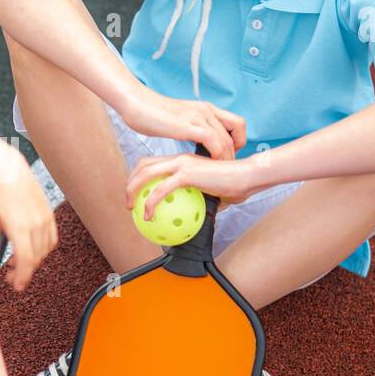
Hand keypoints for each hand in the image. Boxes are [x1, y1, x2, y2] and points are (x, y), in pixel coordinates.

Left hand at [0, 141, 56, 290]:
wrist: (8, 168)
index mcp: (19, 226)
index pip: (25, 260)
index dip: (22, 276)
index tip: (16, 285)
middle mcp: (36, 223)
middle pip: (35, 258)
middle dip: (25, 272)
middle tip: (12, 277)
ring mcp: (45, 218)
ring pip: (44, 251)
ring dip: (33, 261)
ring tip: (17, 262)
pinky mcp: (49, 214)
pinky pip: (51, 239)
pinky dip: (43, 249)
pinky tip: (32, 249)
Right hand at [118, 88, 246, 160]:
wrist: (136, 103)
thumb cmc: (151, 115)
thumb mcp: (178, 121)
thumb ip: (191, 129)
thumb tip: (195, 144)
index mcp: (206, 108)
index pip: (238, 123)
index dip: (238, 140)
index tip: (227, 155)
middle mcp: (206, 110)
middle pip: (237, 132)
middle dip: (235, 153)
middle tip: (225, 169)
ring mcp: (198, 116)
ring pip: (227, 140)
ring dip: (227, 159)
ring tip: (219, 173)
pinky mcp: (188, 126)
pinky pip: (213, 142)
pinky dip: (217, 156)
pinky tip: (209, 166)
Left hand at [125, 152, 253, 218]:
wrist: (246, 177)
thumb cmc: (234, 185)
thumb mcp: (213, 194)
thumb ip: (201, 200)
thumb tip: (198, 215)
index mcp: (183, 160)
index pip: (153, 163)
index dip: (140, 175)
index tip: (136, 193)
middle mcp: (178, 159)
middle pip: (143, 165)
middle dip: (131, 182)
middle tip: (128, 202)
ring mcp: (181, 164)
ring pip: (146, 174)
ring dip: (133, 191)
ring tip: (131, 209)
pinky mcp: (185, 174)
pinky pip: (160, 190)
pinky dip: (150, 203)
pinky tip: (148, 216)